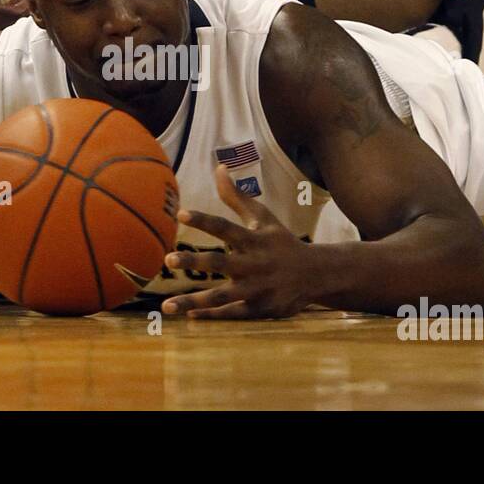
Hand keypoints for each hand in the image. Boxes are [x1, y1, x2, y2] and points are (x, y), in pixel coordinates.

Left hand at [161, 165, 319, 319]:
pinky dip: (211, 317)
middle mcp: (254, 264)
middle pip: (220, 263)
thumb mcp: (263, 219)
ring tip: (166, 306)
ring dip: (193, 301)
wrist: (317, 275)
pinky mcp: (260, 309)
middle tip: (168, 259)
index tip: (181, 214)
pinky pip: (232, 314)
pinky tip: (188, 315)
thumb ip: (237, 197)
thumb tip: (219, 167)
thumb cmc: (282, 243)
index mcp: (254, 240)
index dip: (204, 220)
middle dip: (194, 262)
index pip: (226, 227)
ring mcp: (257, 289)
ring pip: (221, 296)